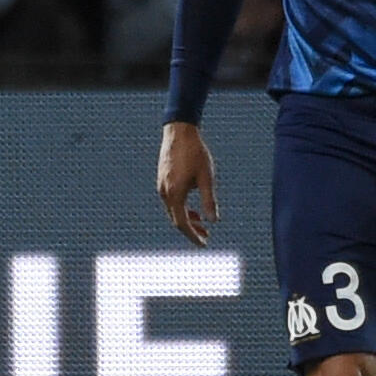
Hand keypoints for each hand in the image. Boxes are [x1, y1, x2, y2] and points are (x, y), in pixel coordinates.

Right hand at [156, 121, 217, 246]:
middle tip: (206, 236)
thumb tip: (214, 221)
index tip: (203, 244)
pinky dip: (181, 208)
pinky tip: (193, 206)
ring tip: (202, 222)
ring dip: (187, 218)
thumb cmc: (195, 153)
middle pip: (176, 219)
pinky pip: (171, 201)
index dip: (192, 236)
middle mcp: (164, 192)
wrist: (178, 132)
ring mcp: (161, 186)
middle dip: (191, 229)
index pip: (182, 223)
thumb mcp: (207, 177)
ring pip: (173, 210)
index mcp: (174, 193)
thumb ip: (209, 200)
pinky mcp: (162, 180)